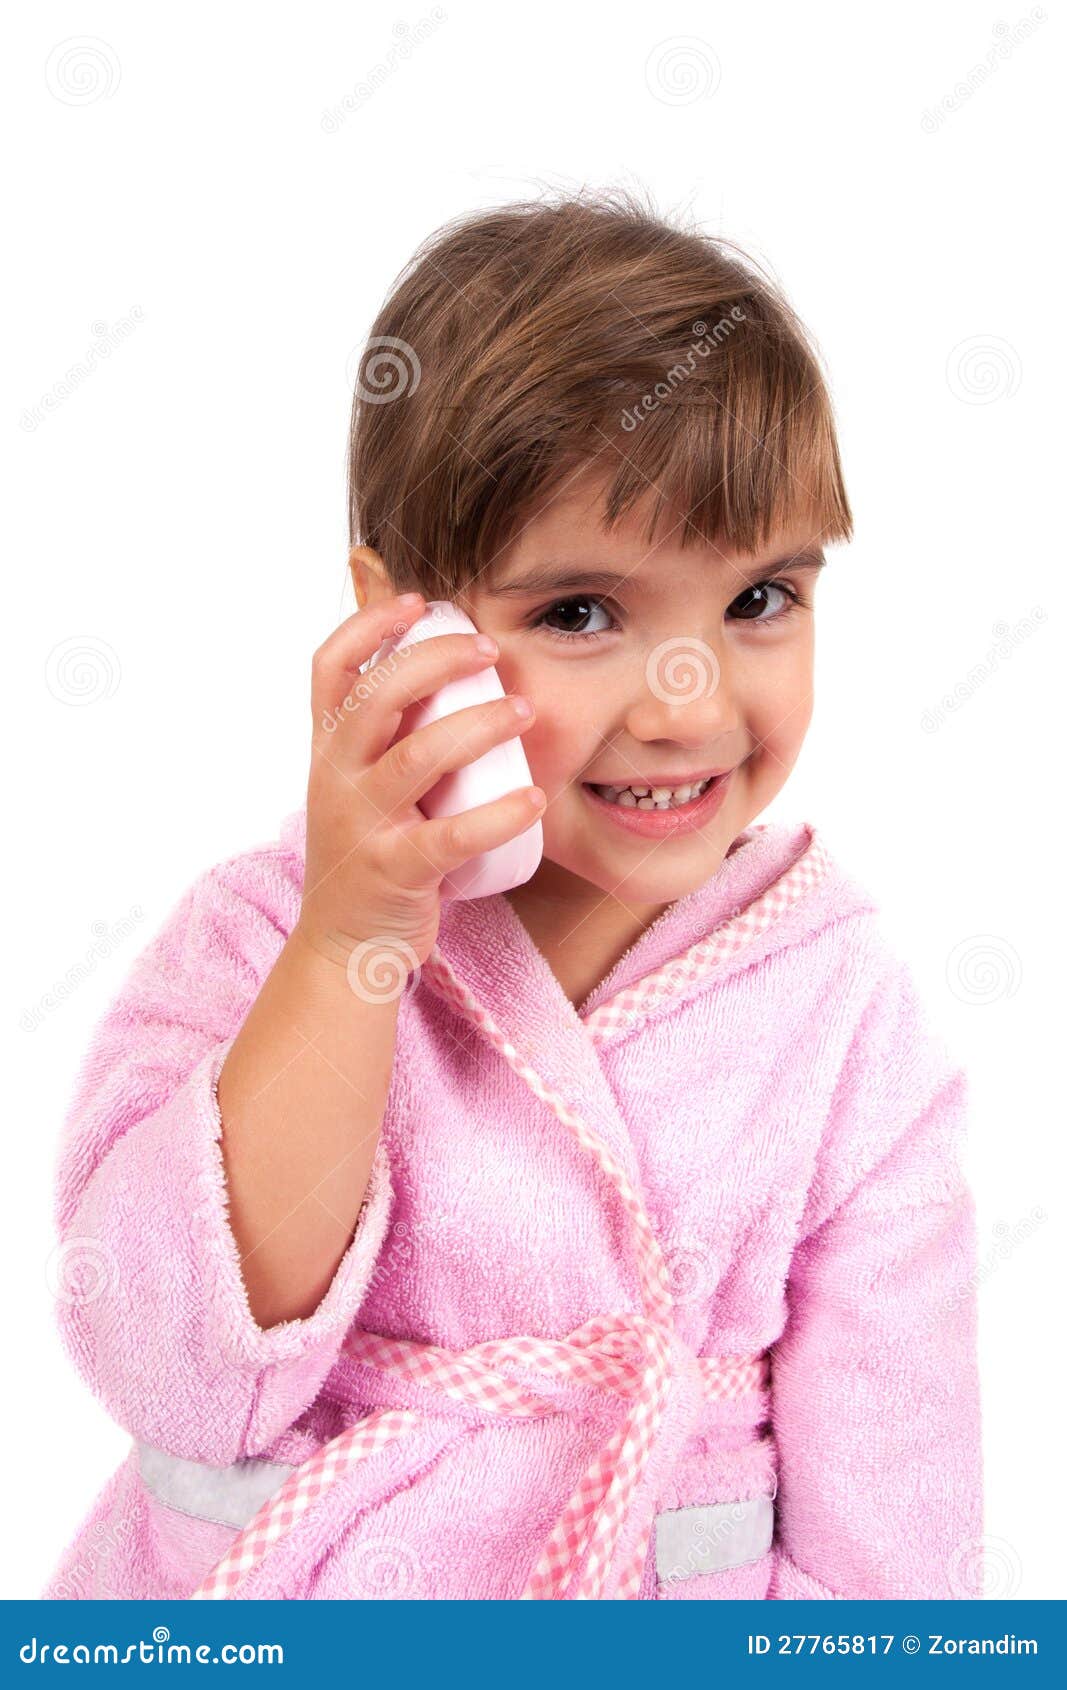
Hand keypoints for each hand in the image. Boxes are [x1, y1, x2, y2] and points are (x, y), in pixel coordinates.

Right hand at [295, 591, 543, 976]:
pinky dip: (499, 814)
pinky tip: (535, 798)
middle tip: (491, 648)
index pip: (330, 667)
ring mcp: (362, 824)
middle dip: (437, 660)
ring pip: (417, 756)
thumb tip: (445, 669)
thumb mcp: (359, 786)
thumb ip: (386, 736)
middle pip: (376, 696)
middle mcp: (336, 778)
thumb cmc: (370, 853)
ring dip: (478, 725)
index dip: (369, 625)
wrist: (344, 945)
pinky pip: (451, 837)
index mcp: (328, 749)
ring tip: (524, 711)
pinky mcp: (395, 871)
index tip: (418, 601)